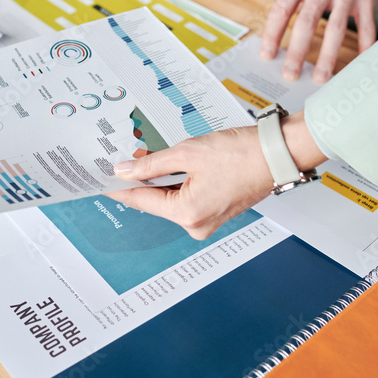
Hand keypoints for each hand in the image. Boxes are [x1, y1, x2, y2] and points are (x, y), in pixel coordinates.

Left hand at [108, 127, 273, 239]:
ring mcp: (206, 221)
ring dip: (159, 180)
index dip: (119, 186)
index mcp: (187, 213)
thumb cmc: (240, 154)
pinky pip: (186, 199)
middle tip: (126, 157)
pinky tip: (171, 165)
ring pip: (170, 199)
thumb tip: (125, 170)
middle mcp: (195, 224)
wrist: (275, 154)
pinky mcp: (215, 212)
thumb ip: (151, 164)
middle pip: (155, 201)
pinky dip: (176, 183)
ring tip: (149, 156)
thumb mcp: (187, 153)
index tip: (101, 178)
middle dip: (141, 179)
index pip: (141, 200)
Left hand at [260, 0, 377, 82]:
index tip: (266, 54)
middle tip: (289, 75)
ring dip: (327, 57)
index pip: (282, 11)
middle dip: (296, 53)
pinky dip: (365, 45)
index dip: (272, 35)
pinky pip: (366, 25)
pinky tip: (362, 61)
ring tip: (321, 77)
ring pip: (335, 30)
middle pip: (305, 25)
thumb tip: (290, 9)